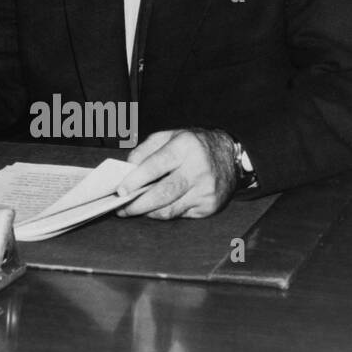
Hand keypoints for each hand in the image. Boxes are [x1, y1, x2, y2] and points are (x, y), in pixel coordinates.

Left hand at [115, 128, 237, 218]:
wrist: (230, 156)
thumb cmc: (192, 145)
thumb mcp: (168, 136)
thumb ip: (145, 150)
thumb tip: (127, 170)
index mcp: (185, 147)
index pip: (156, 165)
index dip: (136, 179)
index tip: (120, 189)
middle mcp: (198, 169)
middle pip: (163, 193)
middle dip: (138, 203)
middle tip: (120, 207)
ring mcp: (206, 190)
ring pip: (170, 209)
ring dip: (147, 212)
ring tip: (131, 209)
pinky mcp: (210, 206)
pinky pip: (180, 214)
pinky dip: (163, 213)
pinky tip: (153, 209)